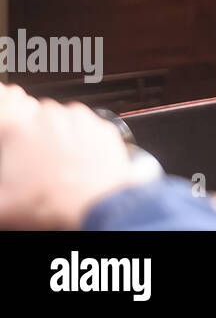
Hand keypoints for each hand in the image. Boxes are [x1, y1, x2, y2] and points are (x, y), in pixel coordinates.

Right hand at [0, 84, 134, 228]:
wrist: (95, 205)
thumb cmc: (50, 202)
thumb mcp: (3, 204)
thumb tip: (3, 187)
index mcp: (18, 128)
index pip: (7, 112)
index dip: (13, 134)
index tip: (16, 146)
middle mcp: (49, 116)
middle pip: (37, 119)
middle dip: (36, 137)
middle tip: (38, 164)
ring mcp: (79, 118)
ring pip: (65, 121)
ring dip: (62, 137)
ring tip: (61, 166)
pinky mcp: (103, 126)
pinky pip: (90, 129)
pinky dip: (87, 141)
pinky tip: (82, 163)